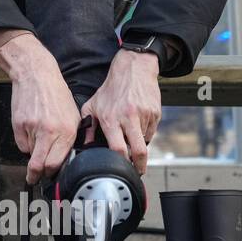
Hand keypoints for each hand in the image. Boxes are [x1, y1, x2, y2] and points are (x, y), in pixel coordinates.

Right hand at [0, 34, 79, 184]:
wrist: (36, 75)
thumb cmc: (56, 94)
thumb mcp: (72, 115)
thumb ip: (70, 138)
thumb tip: (65, 158)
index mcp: (66, 131)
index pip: (56, 163)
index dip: (51, 173)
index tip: (48, 176)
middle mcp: (49, 131)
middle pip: (39, 164)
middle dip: (35, 175)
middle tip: (34, 178)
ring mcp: (32, 128)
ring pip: (29, 153)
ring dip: (33, 152)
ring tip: (38, 136)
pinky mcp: (18, 124)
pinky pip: (20, 143)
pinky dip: (25, 141)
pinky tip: (30, 129)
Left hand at [79, 49, 161, 174]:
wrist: (133, 69)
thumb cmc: (111, 89)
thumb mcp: (93, 105)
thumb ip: (88, 127)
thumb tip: (86, 146)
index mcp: (111, 118)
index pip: (117, 148)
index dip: (121, 162)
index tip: (121, 168)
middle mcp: (128, 117)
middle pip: (139, 151)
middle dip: (139, 165)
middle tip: (137, 170)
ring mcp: (144, 116)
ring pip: (145, 141)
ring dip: (139, 144)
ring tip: (131, 134)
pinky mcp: (155, 113)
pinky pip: (151, 131)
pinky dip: (145, 133)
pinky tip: (137, 123)